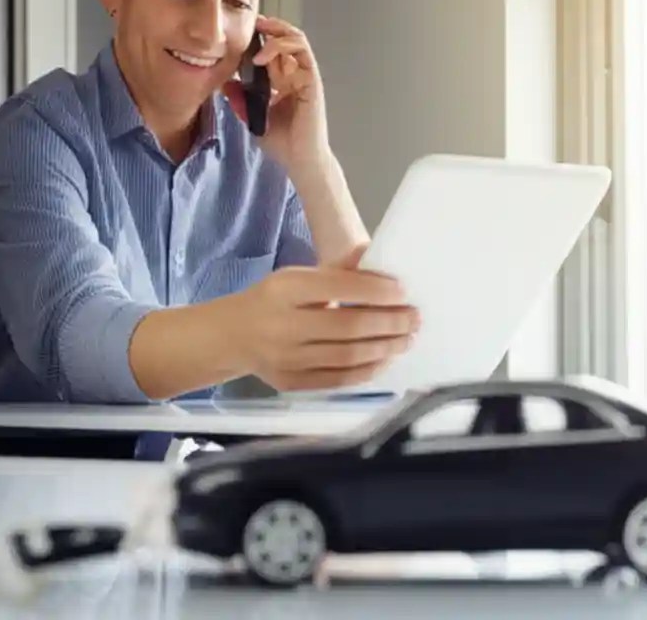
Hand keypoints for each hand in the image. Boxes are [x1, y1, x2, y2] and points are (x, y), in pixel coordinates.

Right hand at [221, 257, 420, 391]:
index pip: (339, 288)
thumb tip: (381, 263)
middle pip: (349, 326)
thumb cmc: (274, 301)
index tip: (403, 292)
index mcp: (285, 289)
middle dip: (390, 323)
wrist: (232, 335)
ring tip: (406, 339)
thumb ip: (338, 272)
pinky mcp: (291, 382)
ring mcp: (286, 358)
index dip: (376, 291)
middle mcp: (284, 325)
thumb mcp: (297, 277)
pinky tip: (384, 359)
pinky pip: (338, 379)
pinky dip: (367, 370)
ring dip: (385, 348)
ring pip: (348, 356)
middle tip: (414, 318)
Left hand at [222, 15, 327, 171]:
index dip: (257, 39)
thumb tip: (225, 82)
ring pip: (295, 39)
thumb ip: (240, 100)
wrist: (300, 160)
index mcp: (282, 82)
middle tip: (249, 22)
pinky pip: (302, 51)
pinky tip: (261, 58)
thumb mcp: (252, 117)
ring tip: (257, 32)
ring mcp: (304, 76)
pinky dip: (281, 48)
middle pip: (284, 38)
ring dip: (276, 32)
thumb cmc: (281, 143)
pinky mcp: (311, 80)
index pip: (271, 51)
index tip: (238, 34)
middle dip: (268, 26)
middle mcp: (294, 75)